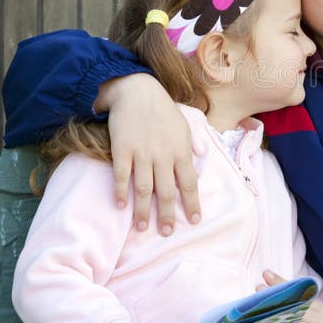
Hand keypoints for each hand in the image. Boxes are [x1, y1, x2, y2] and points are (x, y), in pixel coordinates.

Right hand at [99, 74, 200, 234]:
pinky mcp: (122, 149)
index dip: (192, 203)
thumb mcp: (185, 123)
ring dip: (143, 210)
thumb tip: (201, 156)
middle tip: (166, 232)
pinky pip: (121, 175)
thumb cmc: (163, 108)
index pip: (190, 182)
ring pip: (144, 189)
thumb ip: (193, 142)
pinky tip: (120, 206)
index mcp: (181, 150)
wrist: (137, 90)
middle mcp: (163, 155)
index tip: (195, 220)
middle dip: (168, 214)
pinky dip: (121, 192)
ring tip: (142, 227)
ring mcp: (142, 153)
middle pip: (167, 191)